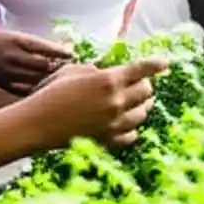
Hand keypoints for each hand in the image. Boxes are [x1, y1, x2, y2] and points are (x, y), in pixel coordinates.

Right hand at [0, 31, 73, 93]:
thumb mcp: (14, 37)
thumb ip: (36, 46)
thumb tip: (61, 52)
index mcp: (18, 41)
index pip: (46, 48)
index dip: (62, 54)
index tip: (73, 57)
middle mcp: (14, 57)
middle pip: (44, 66)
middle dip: (60, 69)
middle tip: (73, 72)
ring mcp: (8, 73)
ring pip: (37, 81)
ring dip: (51, 82)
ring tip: (62, 83)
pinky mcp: (4, 85)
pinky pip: (26, 92)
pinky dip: (38, 92)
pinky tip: (46, 92)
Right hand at [23, 58, 169, 148]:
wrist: (38, 123)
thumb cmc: (51, 92)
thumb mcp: (73, 70)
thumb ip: (95, 70)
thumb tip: (106, 72)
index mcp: (109, 80)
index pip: (142, 69)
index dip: (156, 64)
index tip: (165, 63)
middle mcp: (117, 102)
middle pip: (146, 92)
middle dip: (145, 85)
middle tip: (139, 82)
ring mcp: (114, 123)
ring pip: (142, 114)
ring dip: (142, 105)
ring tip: (137, 101)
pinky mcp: (108, 140)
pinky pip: (131, 135)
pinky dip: (132, 128)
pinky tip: (127, 124)